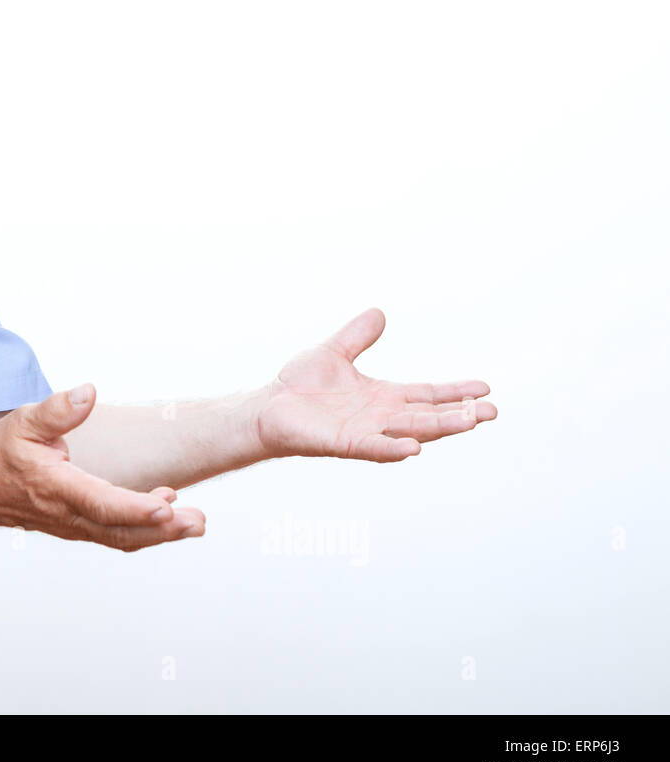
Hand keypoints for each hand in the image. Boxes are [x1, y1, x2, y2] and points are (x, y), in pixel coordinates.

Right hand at [0, 383, 205, 550]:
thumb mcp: (22, 422)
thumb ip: (57, 409)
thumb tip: (88, 392)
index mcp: (55, 488)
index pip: (102, 504)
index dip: (136, 507)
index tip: (168, 505)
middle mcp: (67, 514)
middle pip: (120, 532)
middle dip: (162, 529)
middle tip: (197, 522)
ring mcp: (73, 526)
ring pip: (121, 538)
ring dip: (159, 533)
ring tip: (194, 523)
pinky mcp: (77, 527)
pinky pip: (114, 535)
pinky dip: (142, 530)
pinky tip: (166, 514)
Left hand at [256, 308, 496, 462]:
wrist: (268, 408)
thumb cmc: (300, 385)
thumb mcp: (333, 352)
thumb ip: (357, 336)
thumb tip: (380, 312)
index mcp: (383, 397)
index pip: (428, 394)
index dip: (456, 392)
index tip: (486, 388)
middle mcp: (380, 417)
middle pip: (429, 416)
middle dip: (461, 415)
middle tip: (492, 412)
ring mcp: (365, 432)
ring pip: (411, 431)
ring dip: (439, 429)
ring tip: (470, 423)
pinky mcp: (344, 443)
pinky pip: (373, 448)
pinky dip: (393, 448)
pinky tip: (414, 448)